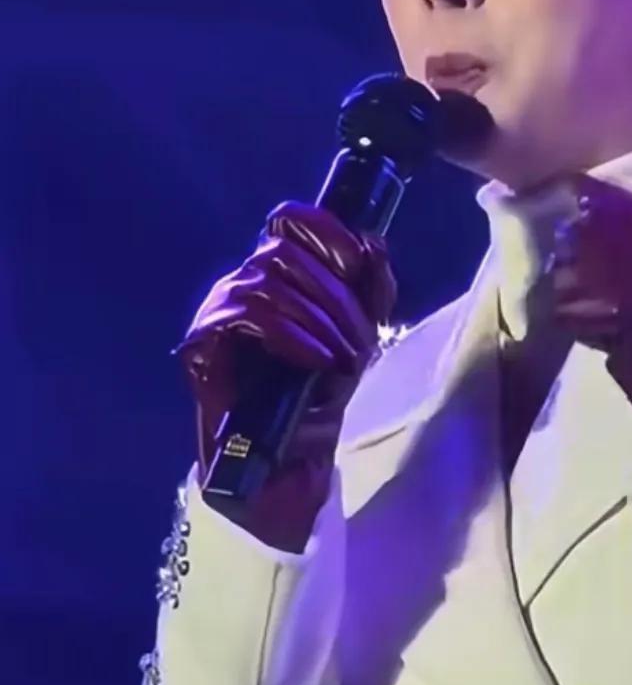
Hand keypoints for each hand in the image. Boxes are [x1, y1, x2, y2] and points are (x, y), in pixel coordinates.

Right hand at [174, 202, 396, 550]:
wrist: (289, 464)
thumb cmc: (318, 403)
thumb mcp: (358, 342)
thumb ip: (372, 293)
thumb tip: (374, 242)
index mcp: (277, 276)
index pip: (291, 220)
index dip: (326, 231)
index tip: (359, 262)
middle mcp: (243, 284)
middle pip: (283, 249)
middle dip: (334, 294)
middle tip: (359, 343)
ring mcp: (219, 310)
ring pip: (266, 278)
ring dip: (317, 317)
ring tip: (341, 358)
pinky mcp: (203, 342)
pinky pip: (247, 314)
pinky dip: (290, 334)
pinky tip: (317, 361)